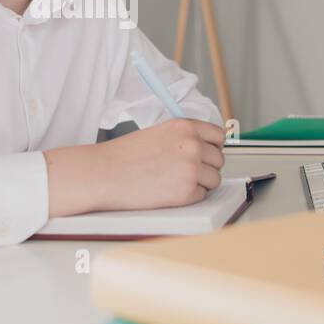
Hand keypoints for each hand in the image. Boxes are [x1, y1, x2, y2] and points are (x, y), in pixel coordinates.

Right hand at [93, 118, 225, 211]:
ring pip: (214, 179)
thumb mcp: (158, 134)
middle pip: (219, 159)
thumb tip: (204, 148)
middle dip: (206, 167)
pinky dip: (188, 197)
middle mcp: (192, 145)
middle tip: (184, 172)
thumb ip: (183, 138)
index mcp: (185, 127)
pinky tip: (169, 191)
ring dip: (200, 183)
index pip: (218, 136)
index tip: (206, 154)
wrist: (104, 174)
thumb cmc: (124, 156)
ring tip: (175, 182)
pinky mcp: (187, 191)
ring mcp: (191, 169)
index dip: (212, 147)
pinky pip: (201, 196)